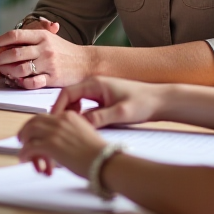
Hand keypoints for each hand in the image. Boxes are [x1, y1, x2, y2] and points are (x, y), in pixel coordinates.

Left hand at [0, 20, 90, 88]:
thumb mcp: (51, 38)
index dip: (2, 39)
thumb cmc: (65, 51)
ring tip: (4, 71)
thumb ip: (32, 37)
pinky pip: (32, 82)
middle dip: (1, 58)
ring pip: (21, 69)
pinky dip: (22, 83)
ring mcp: (48, 64)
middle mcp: (44, 49)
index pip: (17, 35)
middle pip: (15, 53)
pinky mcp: (52, 78)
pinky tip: (18, 81)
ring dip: (8, 71)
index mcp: (42, 36)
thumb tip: (10, 40)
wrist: (86, 63)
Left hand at [17, 110, 106, 176]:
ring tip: (23, 153)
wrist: (105, 161)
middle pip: (34, 121)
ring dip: (25, 144)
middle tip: (22, 140)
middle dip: (26, 131)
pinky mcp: (50, 145)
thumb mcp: (83, 135)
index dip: (36, 125)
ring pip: (29, 133)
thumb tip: (58, 144)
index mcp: (69, 116)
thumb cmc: (99, 153)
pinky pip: (29, 147)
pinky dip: (24, 153)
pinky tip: (25, 159)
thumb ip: (69, 134)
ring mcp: (54, 132)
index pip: (46, 116)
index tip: (32, 133)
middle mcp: (60, 120)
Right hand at [53, 76, 168, 127]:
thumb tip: (80, 124)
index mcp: (95, 83)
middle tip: (60, 130)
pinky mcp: (103, 99)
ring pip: (76, 103)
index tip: (53, 123)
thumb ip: (98, 118)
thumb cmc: (142, 103)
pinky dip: (81, 116)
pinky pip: (85, 107)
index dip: (57, 108)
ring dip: (72, 115)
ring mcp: (98, 92)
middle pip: (69, 98)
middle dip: (63, 113)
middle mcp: (94, 85)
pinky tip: (86, 127)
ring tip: (72, 130)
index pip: (67, 93)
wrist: (160, 101)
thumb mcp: (120, 114)